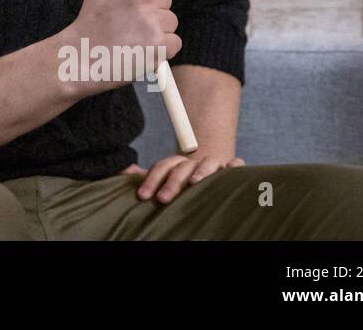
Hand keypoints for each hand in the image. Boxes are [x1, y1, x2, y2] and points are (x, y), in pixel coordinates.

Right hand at [60, 0, 180, 91]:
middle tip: (132, 23)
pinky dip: (162, 49)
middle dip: (153, 9)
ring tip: (134, 38)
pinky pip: (174, 41)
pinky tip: (142, 51)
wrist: (80, 59)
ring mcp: (151, 21)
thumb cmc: (90, 25)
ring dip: (158, 29)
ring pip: (171, 20)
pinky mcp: (159, 45)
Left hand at [122, 153, 245, 203]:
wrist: (207, 172)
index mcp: (175, 164)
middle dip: (171, 183)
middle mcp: (193, 162)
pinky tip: (232, 168)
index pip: (161, 168)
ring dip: (201, 171)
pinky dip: (235, 166)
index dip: (151, 180)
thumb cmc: (182, 181)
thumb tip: (126, 171)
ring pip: (207, 163)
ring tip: (194, 183)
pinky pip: (236, 165)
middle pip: (181, 168)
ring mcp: (213, 164)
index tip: (142, 196)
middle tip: (163, 199)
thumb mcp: (164, 179)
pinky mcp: (231, 169)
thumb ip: (148, 176)